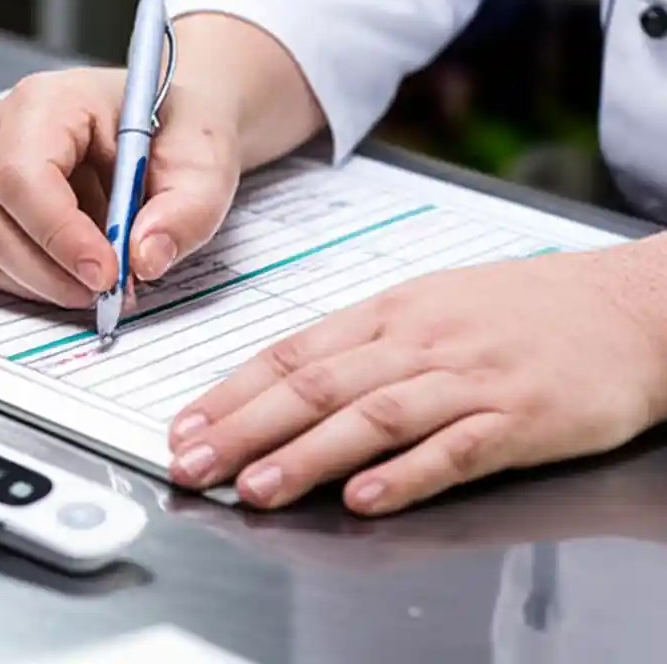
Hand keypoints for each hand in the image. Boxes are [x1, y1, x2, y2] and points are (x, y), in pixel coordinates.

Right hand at [0, 15, 325, 306]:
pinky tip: (77, 274)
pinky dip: (32, 283)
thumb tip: (145, 259)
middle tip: (111, 291)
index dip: (59, 234)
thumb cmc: (176, 130)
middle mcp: (3, 132)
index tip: (106, 273)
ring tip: (103, 281)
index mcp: (49, 102)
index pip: (24, 175)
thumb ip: (185, 213)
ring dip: (44, 282)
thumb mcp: (205, 166)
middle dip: (52, 271)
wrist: (167, 126)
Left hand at [167, 240, 666, 515]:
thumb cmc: (524, 309)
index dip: (231, 393)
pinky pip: (455, 449)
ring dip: (307, 454)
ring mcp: (470, 378)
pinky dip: (406, 475)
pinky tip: (364, 500)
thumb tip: (284, 384)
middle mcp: (419, 341)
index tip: (184, 425)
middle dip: (244, 428)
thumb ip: (361, 346)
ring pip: (373, 416)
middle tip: (193, 464)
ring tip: (257, 487)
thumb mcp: (431, 304)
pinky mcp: (521, 418)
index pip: (292, 352)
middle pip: (316, 385)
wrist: (632, 305)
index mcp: (390, 312)